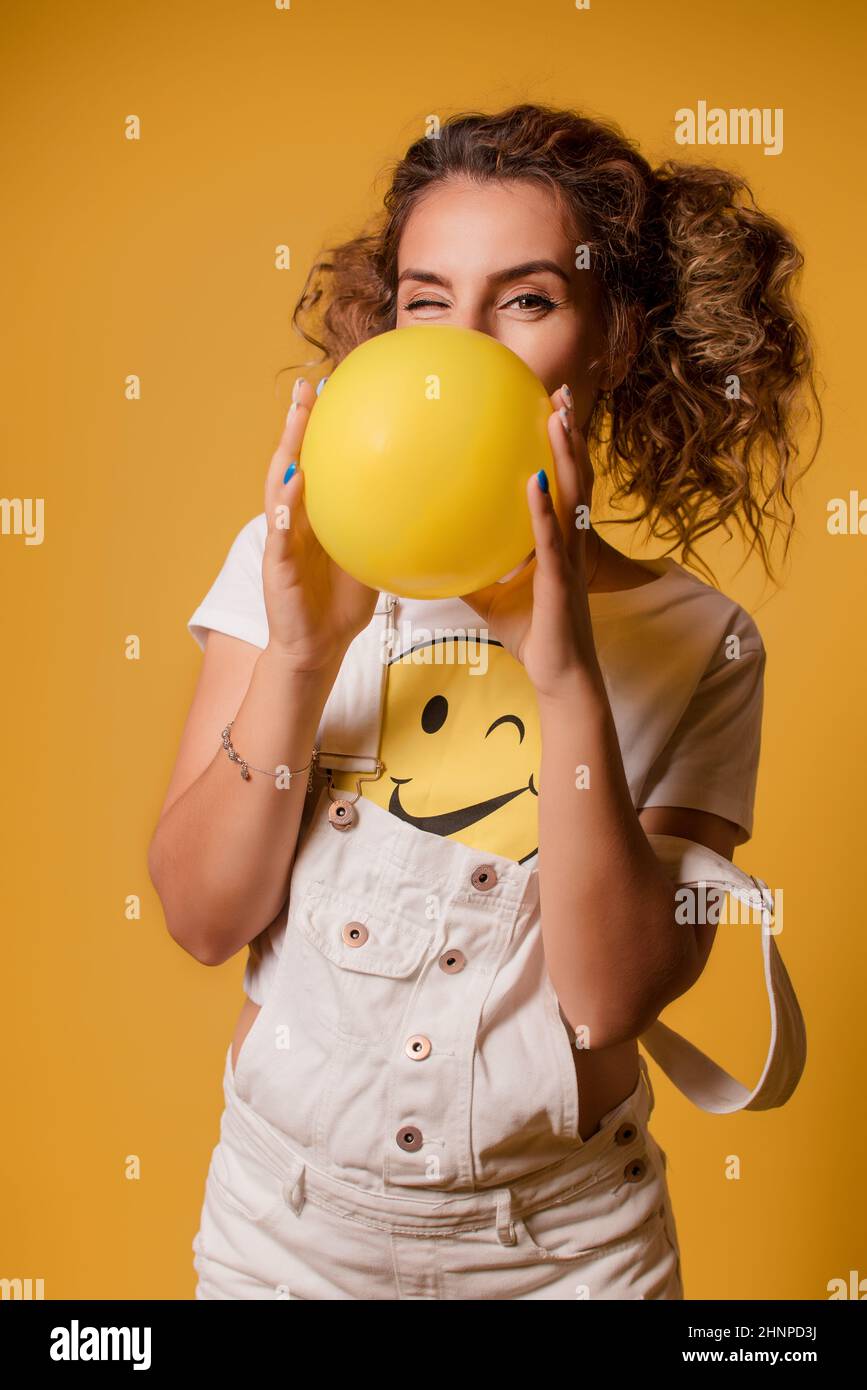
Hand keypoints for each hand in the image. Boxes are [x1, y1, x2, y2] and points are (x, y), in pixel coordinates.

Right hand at [262, 379, 378, 670]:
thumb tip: (434, 505)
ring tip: (295, 418)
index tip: (334, 388)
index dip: (320, 429)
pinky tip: (296, 484)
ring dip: (285, 451)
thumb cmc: (343, 604)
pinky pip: (281, 533)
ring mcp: (281, 541)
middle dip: (296, 424)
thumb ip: (389, 530)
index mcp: (315, 516)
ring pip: (277, 488)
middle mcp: (294, 521)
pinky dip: (286, 507)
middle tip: (306, 386)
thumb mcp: (372, 558)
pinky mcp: (277, 567)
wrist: (317, 647)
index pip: (316, 463)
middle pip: (290, 462)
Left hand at [459, 385, 599, 699]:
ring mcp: (569, 557)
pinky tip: (534, 480)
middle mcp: (569, 540)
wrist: (559, 675)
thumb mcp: (492, 597)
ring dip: (567, 454)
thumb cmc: (533, 635)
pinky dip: (543, 508)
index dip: (561, 446)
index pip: (563, 481)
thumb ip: (473, 568)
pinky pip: (550, 538)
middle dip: (572, 434)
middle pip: (576, 475)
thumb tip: (436, 551)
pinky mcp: (561, 580)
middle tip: (564, 393)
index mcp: (557, 540)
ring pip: (573, 495)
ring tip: (559, 416)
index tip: (553, 408)